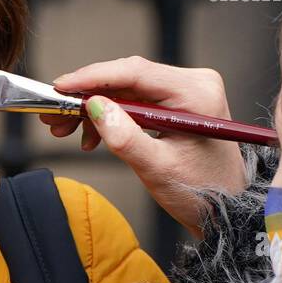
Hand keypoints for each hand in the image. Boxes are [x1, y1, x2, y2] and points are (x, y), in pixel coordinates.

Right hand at [41, 56, 249, 237]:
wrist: (226, 211)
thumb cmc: (202, 192)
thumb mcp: (158, 168)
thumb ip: (124, 137)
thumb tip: (93, 106)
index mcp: (196, 93)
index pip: (135, 72)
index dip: (92, 77)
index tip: (60, 87)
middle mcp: (194, 83)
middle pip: (127, 78)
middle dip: (87, 96)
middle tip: (55, 114)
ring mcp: (186, 92)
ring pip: (126, 90)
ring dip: (94, 109)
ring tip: (65, 129)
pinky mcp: (177, 104)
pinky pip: (134, 102)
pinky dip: (110, 117)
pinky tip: (91, 137)